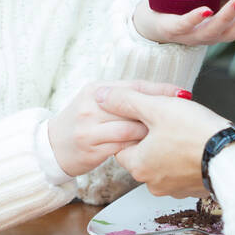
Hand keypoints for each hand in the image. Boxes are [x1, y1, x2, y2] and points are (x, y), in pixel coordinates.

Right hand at [47, 80, 188, 177]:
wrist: (52, 147)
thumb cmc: (83, 124)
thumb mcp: (97, 103)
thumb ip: (123, 97)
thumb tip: (159, 94)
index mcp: (96, 89)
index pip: (134, 86)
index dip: (160, 90)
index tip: (182, 93)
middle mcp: (92, 105)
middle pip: (134, 105)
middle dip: (158, 111)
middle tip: (180, 115)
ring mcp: (89, 127)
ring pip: (130, 127)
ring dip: (150, 131)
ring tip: (166, 134)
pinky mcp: (90, 148)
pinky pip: (122, 146)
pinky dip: (137, 147)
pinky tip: (149, 148)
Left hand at [96, 85, 229, 197]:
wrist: (231, 154)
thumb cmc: (195, 132)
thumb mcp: (157, 107)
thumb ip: (127, 100)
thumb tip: (102, 96)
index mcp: (138, 165)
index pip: (123, 143)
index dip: (135, 126)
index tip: (152, 116)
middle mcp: (151, 182)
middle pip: (143, 153)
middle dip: (154, 137)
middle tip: (172, 120)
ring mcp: (173, 188)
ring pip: (163, 163)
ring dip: (171, 148)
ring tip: (187, 131)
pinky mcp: (192, 189)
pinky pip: (182, 171)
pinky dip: (186, 159)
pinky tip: (197, 145)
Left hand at [131, 0, 234, 46]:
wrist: (152, 22)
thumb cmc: (191, 13)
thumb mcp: (222, 7)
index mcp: (226, 29)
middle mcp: (213, 35)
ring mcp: (193, 35)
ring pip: (215, 29)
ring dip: (229, 15)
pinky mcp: (173, 30)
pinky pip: (185, 26)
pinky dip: (195, 18)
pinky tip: (205, 8)